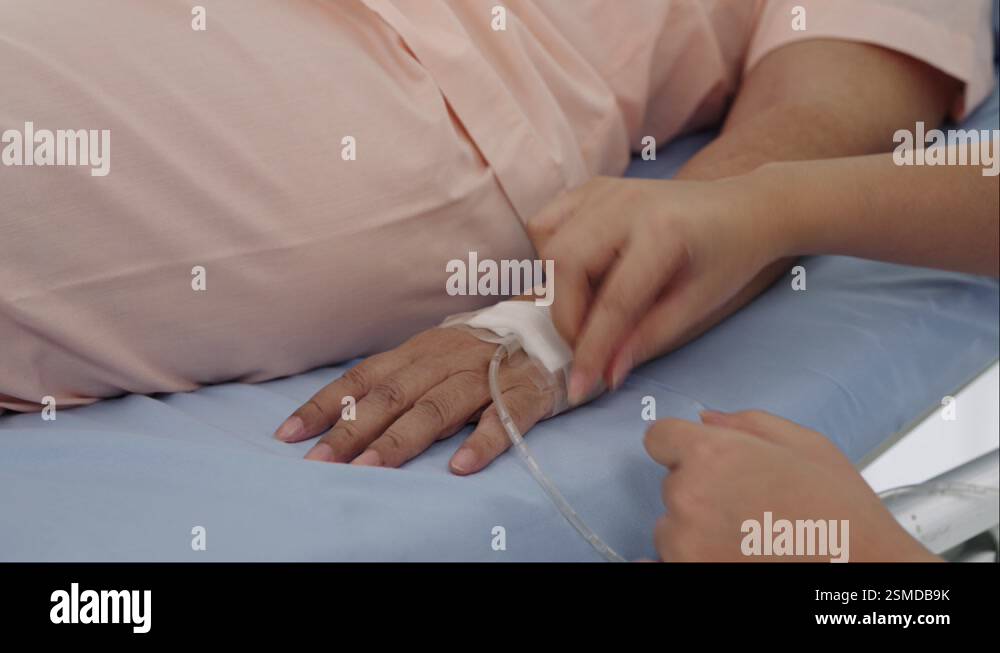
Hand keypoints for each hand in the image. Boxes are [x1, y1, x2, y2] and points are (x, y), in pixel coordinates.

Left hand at [274, 327, 558, 473]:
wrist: (555, 329)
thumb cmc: (483, 353)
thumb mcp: (435, 358)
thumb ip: (397, 381)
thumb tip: (340, 415)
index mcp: (419, 352)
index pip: (362, 378)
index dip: (324, 405)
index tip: (288, 436)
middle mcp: (445, 359)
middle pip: (392, 395)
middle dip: (352, 432)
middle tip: (320, 465)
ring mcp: (484, 375)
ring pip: (438, 407)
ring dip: (402, 440)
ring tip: (371, 471)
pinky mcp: (523, 394)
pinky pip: (503, 419)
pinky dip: (481, 442)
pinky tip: (460, 467)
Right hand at [528, 175, 785, 403]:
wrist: (742, 209)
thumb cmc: (726, 259)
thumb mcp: (696, 307)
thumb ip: (647, 339)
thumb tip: (604, 374)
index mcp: (664, 233)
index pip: (613, 301)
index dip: (592, 351)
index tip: (580, 389)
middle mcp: (627, 204)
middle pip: (565, 265)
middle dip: (567, 318)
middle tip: (589, 345)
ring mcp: (605, 190)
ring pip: (548, 244)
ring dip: (557, 288)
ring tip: (589, 308)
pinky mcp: (592, 188)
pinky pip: (547, 223)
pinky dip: (551, 256)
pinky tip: (580, 274)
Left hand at [644, 410, 938, 561]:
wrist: (863, 570)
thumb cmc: (841, 514)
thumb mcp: (805, 445)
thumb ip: (746, 423)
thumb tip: (706, 419)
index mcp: (711, 453)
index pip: (659, 437)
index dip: (680, 446)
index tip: (695, 458)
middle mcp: (688, 495)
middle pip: (671, 484)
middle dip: (700, 490)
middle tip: (745, 504)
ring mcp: (684, 541)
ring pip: (670, 527)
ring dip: (696, 530)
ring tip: (748, 537)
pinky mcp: (689, 573)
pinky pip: (666, 562)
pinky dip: (689, 559)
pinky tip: (719, 556)